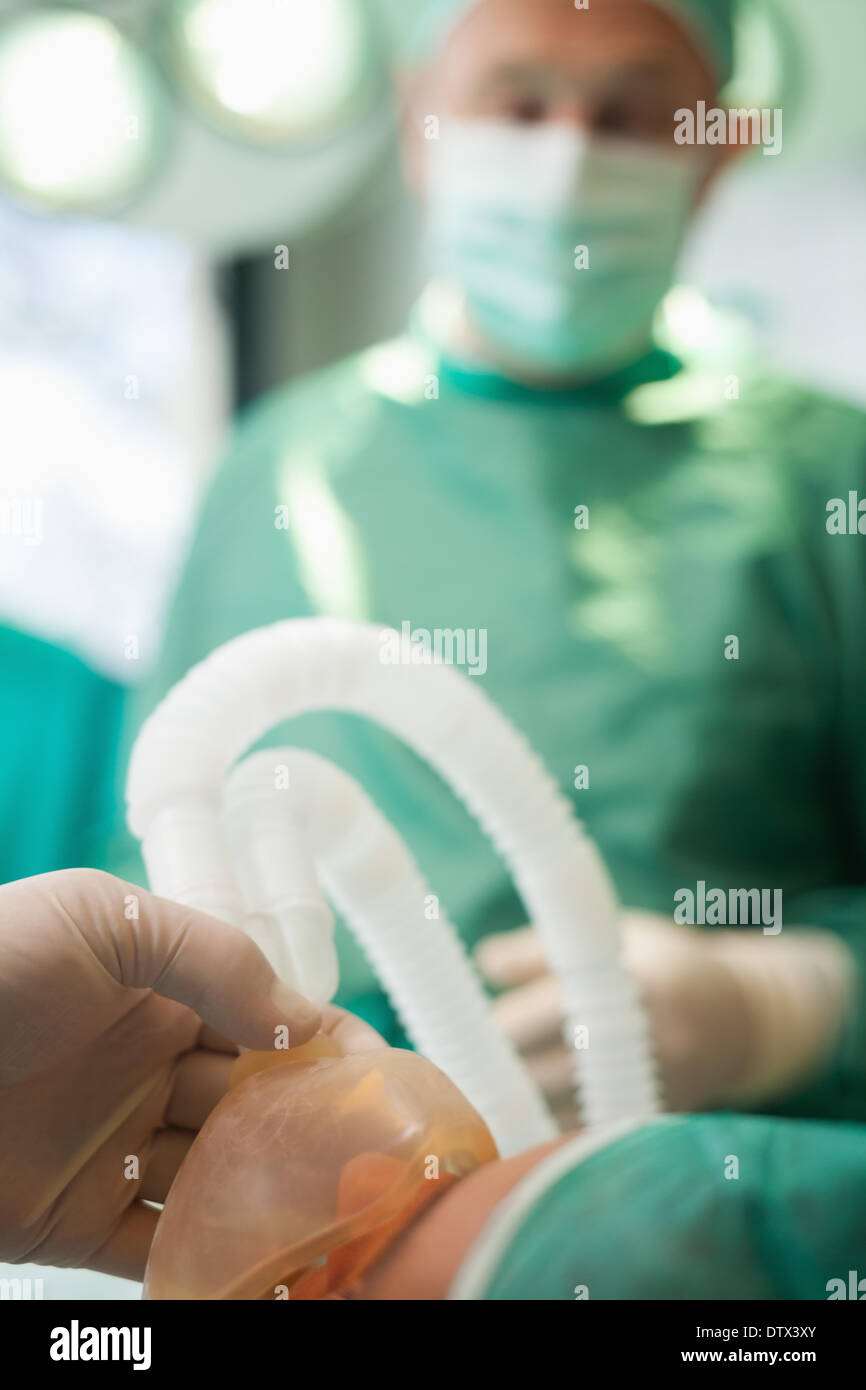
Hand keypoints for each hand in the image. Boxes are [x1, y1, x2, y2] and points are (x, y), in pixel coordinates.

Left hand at [0, 869, 378, 1279]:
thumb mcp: (108, 921)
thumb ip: (214, 959)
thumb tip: (304, 1024)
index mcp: (165, 997)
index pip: (271, 1025)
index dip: (331, 1049)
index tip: (390, 1081)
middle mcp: (151, 1073)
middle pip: (255, 1110)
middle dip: (317, 1134)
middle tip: (379, 1168)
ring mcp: (116, 1148)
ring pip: (218, 1183)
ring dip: (274, 1202)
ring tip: (338, 1227)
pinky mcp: (73, 1220)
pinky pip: (154, 1248)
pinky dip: (206, 1262)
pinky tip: (261, 1268)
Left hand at [476, 911, 756, 1119]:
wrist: (747, 1018)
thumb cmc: (664, 965)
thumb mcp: (613, 938)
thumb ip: (543, 950)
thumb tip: (482, 962)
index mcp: (622, 985)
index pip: (533, 1019)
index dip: (486, 1033)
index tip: (451, 1036)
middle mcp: (638, 1039)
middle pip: (538, 1073)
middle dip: (493, 1075)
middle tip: (455, 1074)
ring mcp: (650, 1085)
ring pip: (558, 1113)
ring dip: (515, 1109)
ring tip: (477, 1102)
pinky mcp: (657, 1118)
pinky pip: (588, 1134)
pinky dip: (553, 1133)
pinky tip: (524, 1128)